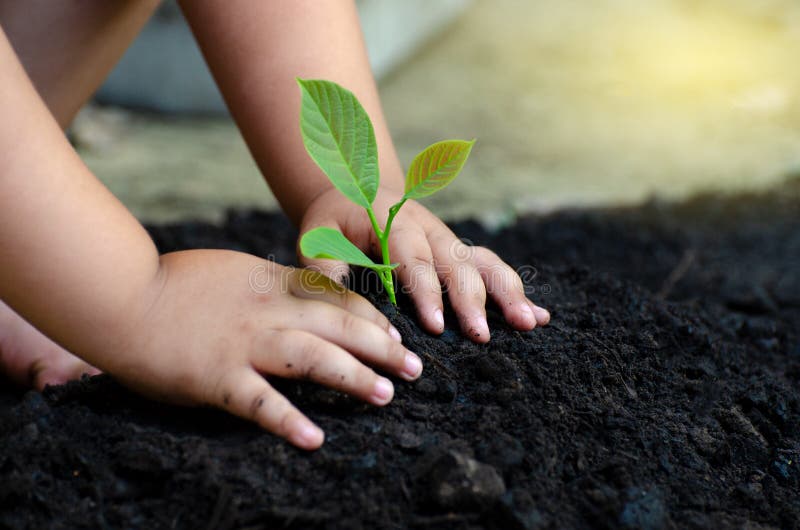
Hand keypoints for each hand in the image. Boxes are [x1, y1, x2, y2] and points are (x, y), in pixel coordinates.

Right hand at [106, 249, 421, 449]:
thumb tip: (306, 291)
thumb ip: (272, 283)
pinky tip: (315, 438)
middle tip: (413, 368)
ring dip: (353, 378)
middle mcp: (267, 311)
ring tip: (385, 396)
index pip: (336, 298)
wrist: (123, 295)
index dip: (371, 319)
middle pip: (338, 327)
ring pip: (313, 359)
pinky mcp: (217, 377)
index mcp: (272, 282)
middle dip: (381, 347)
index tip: (395, 336)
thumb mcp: (235, 269)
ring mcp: (244, 344)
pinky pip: (260, 403)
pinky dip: (289, 421)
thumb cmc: (175, 283)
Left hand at [299, 187, 549, 342]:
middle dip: (472, 299)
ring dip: (507, 292)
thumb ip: (323, 265)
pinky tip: (539, 316)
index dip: (426, 291)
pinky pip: (492, 267)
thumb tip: (333, 295)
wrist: (356, 190)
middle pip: (456, 263)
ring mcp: (448, 240)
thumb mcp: (317, 236)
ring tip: (528, 324)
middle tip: (482, 336)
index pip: (412, 257)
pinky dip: (515, 290)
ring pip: (483, 262)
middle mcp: (429, 230)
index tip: (438, 326)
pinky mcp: (458, 252)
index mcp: (394, 222)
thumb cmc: (335, 221)